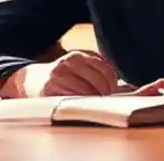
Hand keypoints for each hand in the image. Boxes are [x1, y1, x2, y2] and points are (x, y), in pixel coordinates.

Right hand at [0, 50, 118, 98]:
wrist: (27, 81)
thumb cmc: (60, 78)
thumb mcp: (78, 69)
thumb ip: (101, 73)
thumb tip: (136, 88)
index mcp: (79, 55)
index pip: (106, 70)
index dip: (113, 85)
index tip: (110, 93)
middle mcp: (69, 62)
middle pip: (101, 82)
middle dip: (105, 96)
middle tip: (102, 103)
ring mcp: (59, 75)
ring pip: (89, 93)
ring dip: (94, 103)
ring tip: (91, 107)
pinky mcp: (51, 89)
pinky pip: (74, 100)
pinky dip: (80, 106)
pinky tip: (78, 108)